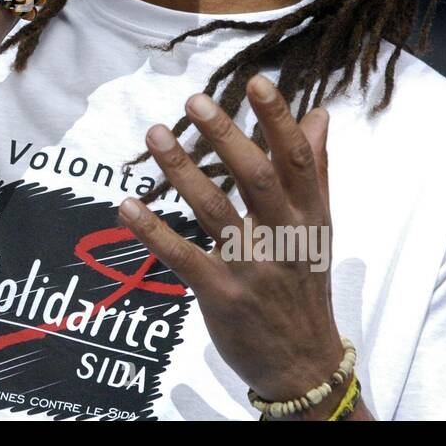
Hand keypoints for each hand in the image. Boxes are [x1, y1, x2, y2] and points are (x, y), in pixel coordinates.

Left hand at [118, 75, 347, 417]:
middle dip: (225, 136)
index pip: (297, 159)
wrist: (303, 364)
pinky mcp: (220, 294)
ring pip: (215, 210)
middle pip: (255, 177)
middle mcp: (284, 237)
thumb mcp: (318, 228)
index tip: (256, 81)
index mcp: (309, 215)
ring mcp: (252, 267)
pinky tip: (126, 205)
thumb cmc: (304, 285)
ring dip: (182, 170)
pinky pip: (182, 256)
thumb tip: (319, 114)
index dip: (278, 119)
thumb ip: (316, 170)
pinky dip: (153, 231)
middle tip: (194, 100)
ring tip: (155, 134)